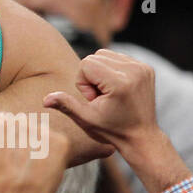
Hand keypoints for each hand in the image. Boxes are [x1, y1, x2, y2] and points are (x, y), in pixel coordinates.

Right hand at [42, 49, 158, 153]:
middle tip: (102, 97)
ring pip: (106, 55)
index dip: (83, 83)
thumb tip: (45, 100)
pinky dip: (112, 70)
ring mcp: (143, 68)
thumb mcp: (86, 119)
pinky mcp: (147, 68)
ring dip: (101, 72)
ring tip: (109, 93)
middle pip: (95, 56)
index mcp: (120, 82)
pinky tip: (117, 89)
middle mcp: (134, 71)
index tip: (95, 100)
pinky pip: (118, 58)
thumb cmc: (112, 130)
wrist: (142, 137)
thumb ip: (66, 104)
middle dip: (92, 76)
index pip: (86, 63)